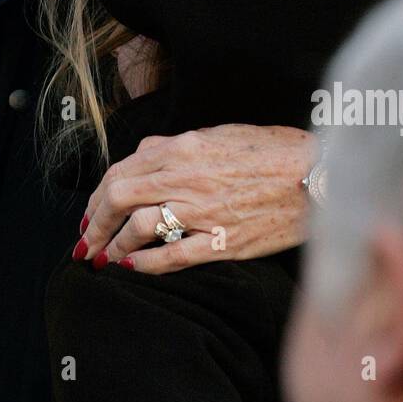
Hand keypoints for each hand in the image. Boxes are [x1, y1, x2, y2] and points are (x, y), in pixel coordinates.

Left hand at [75, 123, 316, 273]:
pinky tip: (134, 267)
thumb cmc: (271, 150)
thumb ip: (176, 145)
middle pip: (119, 197)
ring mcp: (204, 211)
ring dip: (115, 245)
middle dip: (94, 221)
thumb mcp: (218, 133)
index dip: (96, 195)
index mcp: (183, 148)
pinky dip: (145, 264)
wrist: (316, 175)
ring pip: (139, 228)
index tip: (89, 212)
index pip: (121, 171)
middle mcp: (186, 177)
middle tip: (86, 241)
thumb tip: (143, 154)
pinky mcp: (222, 242)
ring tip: (106, 257)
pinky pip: (172, 256)